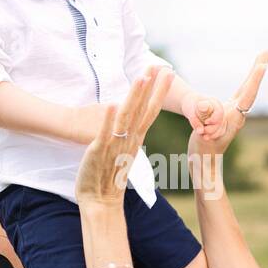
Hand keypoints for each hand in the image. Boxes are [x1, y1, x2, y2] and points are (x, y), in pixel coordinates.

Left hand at [76, 65, 174, 206]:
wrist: (101, 200)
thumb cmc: (110, 174)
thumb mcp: (123, 150)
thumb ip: (129, 135)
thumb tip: (134, 122)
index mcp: (136, 138)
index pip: (150, 110)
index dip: (159, 91)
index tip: (167, 73)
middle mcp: (130, 139)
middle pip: (143, 109)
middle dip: (152, 87)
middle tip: (160, 66)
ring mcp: (116, 144)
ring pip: (128, 116)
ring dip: (135, 96)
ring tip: (142, 78)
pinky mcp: (99, 150)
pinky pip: (106, 133)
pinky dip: (110, 119)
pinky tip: (114, 104)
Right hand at [187, 50, 267, 161]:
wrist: (206, 161)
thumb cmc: (203, 151)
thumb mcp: (201, 137)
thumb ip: (202, 123)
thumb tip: (203, 107)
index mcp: (234, 118)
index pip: (247, 95)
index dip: (255, 80)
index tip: (263, 65)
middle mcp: (238, 112)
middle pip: (251, 86)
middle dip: (260, 66)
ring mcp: (236, 110)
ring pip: (249, 86)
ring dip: (257, 70)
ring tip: (266, 54)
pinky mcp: (232, 110)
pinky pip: (243, 90)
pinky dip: (250, 78)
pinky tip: (255, 71)